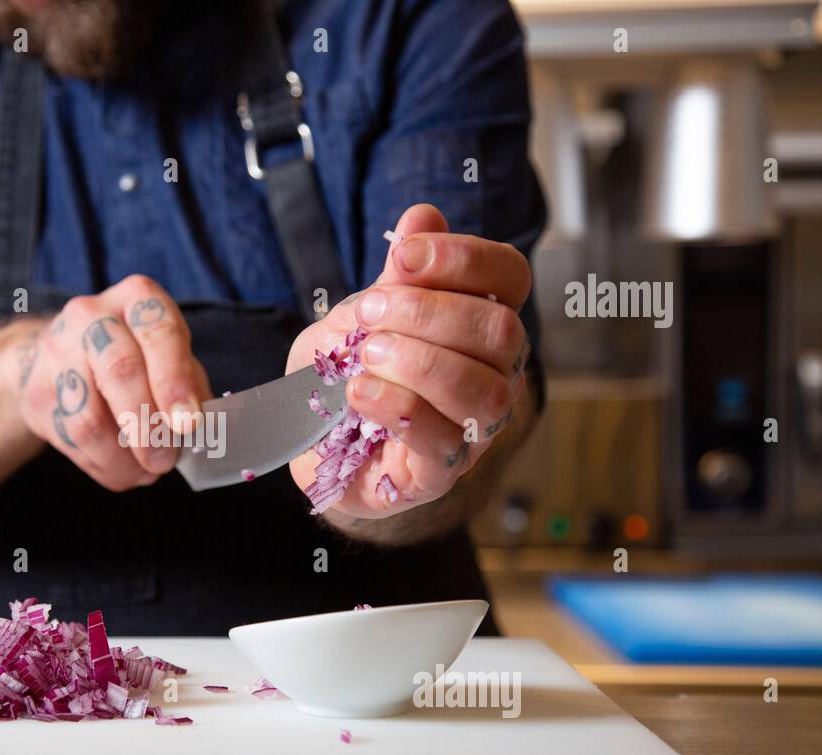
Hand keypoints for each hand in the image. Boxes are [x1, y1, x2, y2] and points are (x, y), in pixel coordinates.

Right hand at [15, 274, 211, 491]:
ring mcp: (56, 354)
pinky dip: (105, 465)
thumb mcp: (168, 355)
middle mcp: (91, 316)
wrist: (57, 355)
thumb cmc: (131, 355)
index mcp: (136, 298)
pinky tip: (123, 468)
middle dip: (149, 427)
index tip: (188, 423)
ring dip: (125, 458)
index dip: (175, 381)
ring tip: (147, 471)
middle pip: (120, 371)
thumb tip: (201, 430)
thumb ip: (189, 384)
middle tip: (165, 460)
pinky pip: (73, 442)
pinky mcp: (37, 394)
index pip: (158, 332)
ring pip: (90, 419)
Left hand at [287, 204, 531, 519]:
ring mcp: (475, 426)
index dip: (465, 259)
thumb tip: (423, 213)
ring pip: (482, 389)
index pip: (509, 277)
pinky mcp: (443, 471)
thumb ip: (397, 277)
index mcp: (480, 322)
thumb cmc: (349, 373)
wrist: (314, 444)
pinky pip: (442, 439)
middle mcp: (493, 372)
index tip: (405, 256)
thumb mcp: (360, 316)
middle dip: (428, 312)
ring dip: (418, 362)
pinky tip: (359, 392)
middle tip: (368, 314)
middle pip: (500, 331)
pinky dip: (398, 407)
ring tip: (365, 356)